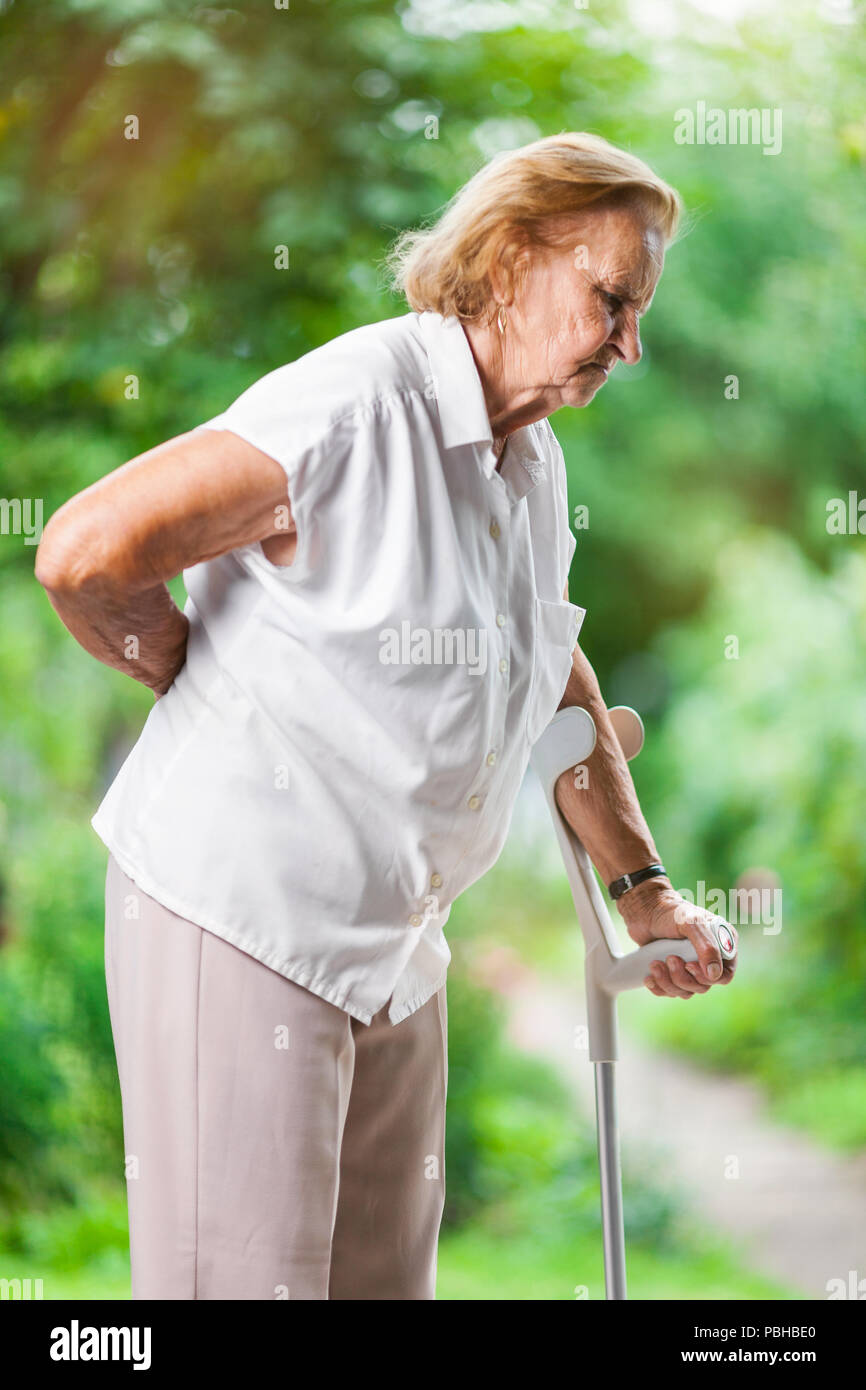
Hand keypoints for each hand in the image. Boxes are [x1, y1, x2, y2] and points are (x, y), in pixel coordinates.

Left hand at [616, 878, 737, 997]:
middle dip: (683, 977)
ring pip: (686, 991)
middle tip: (669, 958)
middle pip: (703, 986)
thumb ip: (707, 947)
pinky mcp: (673, 973)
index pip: (725, 975)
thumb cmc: (671, 912)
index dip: (707, 976)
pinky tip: (649, 977)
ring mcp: (690, 967)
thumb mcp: (691, 923)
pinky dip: (659, 987)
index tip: (688, 965)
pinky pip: (670, 992)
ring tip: (654, 964)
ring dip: (668, 982)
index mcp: (721, 945)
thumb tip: (714, 974)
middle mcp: (709, 958)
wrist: (645, 911)